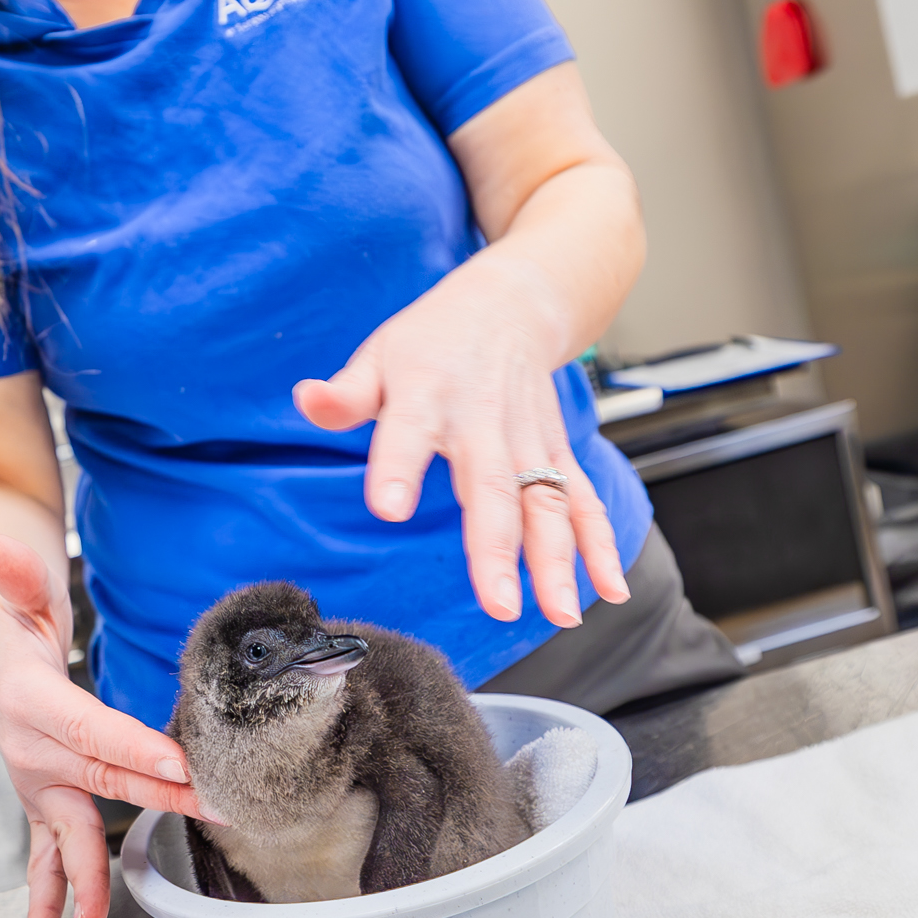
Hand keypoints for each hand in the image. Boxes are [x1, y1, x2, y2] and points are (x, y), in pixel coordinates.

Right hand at [0, 533, 213, 917]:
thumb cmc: (14, 629)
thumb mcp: (21, 592)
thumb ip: (17, 572)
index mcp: (33, 701)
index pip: (89, 728)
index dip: (132, 747)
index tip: (178, 765)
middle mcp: (31, 752)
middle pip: (102, 780)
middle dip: (158, 801)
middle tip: (213, 813)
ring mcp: (38, 787)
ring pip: (68, 836)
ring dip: (85, 880)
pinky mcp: (46, 808)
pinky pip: (47, 862)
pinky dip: (47, 904)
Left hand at [293, 250, 630, 627]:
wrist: (510, 304)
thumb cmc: (432, 341)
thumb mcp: (379, 355)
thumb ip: (345, 393)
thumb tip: (305, 398)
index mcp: (426, 392)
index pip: (407, 431)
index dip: (397, 468)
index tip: (388, 509)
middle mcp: (483, 418)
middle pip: (492, 485)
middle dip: (498, 548)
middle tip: (500, 603)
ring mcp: (527, 437)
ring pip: (547, 501)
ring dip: (558, 559)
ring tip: (560, 613)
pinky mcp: (556, 450)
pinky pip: (582, 498)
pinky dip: (601, 542)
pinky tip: (611, 587)